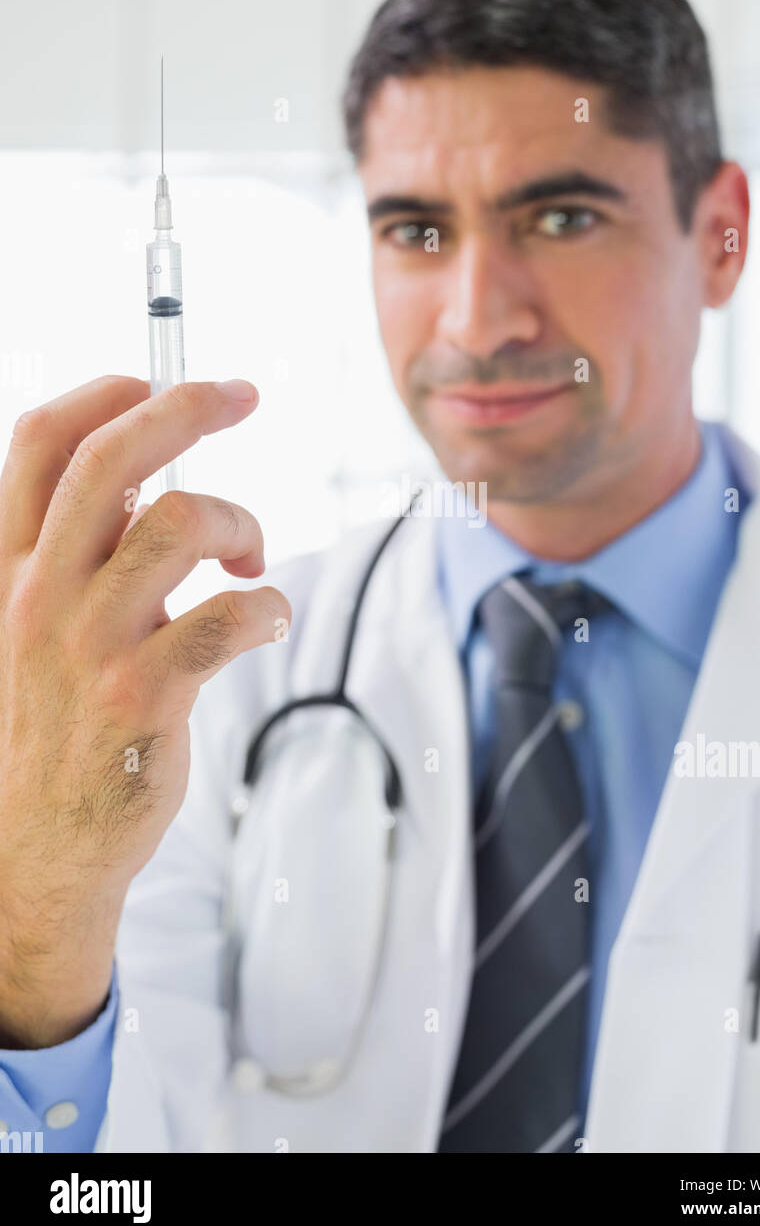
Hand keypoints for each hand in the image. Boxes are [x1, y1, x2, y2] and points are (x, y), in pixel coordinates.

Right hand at [0, 375, 289, 1045]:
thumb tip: (143, 476)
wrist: (38, 846)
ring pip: (179, 522)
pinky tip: (267, 617)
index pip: (37, 442)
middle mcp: (41, 594)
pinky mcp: (143, 699)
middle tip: (242, 396)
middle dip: (188, 406)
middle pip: (112, 459)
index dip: (105, 392)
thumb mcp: (35, 627)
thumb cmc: (59, 722)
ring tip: (249, 557)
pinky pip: (225, 617)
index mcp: (13, 567)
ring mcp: (90, 647)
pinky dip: (266, 605)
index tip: (158, 379)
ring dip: (238, 521)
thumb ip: (78, 553)